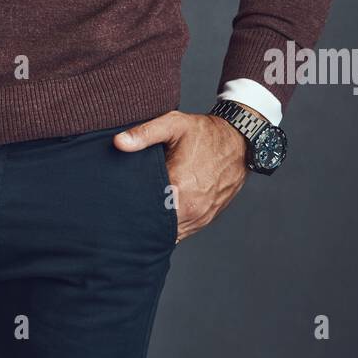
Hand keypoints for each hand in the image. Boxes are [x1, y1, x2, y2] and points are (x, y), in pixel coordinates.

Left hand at [112, 108, 255, 244]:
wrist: (239, 142)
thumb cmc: (205, 133)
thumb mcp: (174, 124)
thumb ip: (144, 133)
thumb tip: (118, 143)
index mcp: (179, 186)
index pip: (145, 209)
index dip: (129, 207)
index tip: (118, 201)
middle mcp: (191, 207)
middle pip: (156, 225)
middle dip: (140, 219)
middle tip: (123, 210)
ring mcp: (201, 216)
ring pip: (169, 234)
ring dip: (155, 226)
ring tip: (139, 213)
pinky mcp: (206, 219)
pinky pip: (182, 232)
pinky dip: (170, 228)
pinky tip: (157, 217)